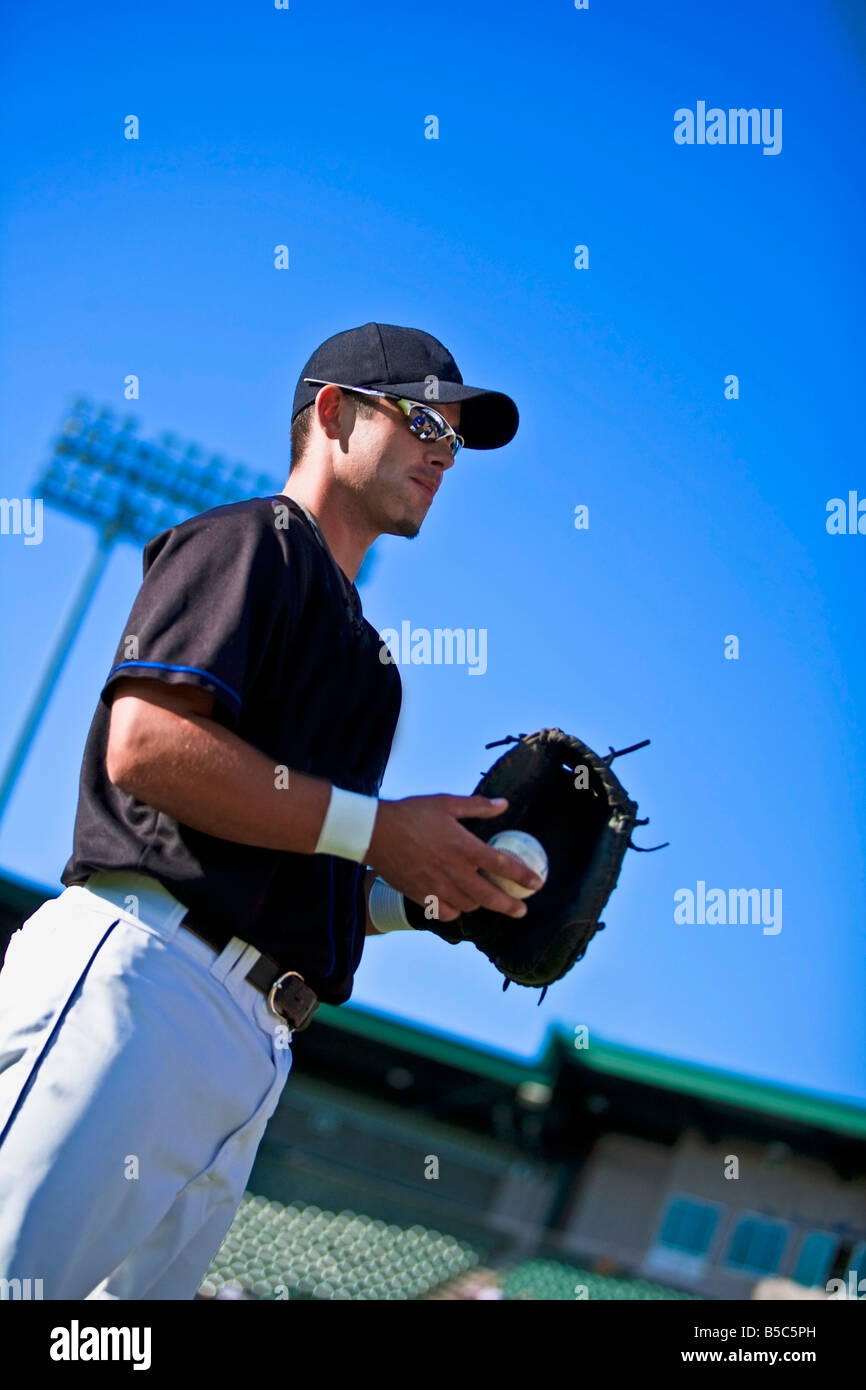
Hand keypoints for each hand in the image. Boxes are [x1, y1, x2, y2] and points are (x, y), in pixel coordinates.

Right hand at [366, 794, 544, 923]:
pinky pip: (445, 912)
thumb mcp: (446, 803)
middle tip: (521, 910)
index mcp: (464, 847)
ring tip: (485, 899)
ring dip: (480, 904)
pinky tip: (458, 904)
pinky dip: (455, 910)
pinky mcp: (421, 895)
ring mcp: (437, 886)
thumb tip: (503, 804)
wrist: (375, 832)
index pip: (502, 866)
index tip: (537, 883)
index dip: (523, 876)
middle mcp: (454, 870)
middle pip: (490, 896)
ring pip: (468, 905)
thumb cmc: (411, 813)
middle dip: (509, 906)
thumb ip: (478, 806)